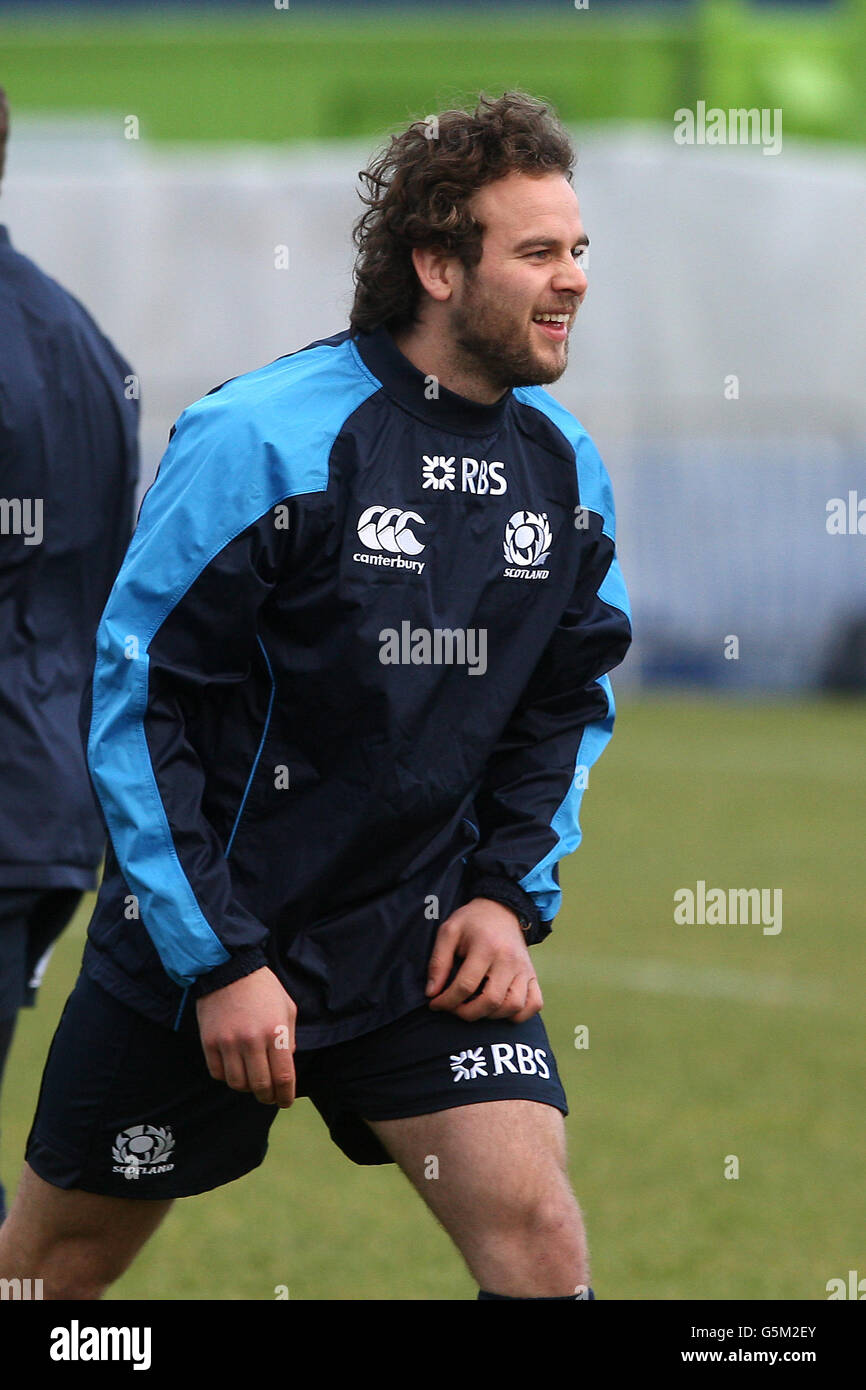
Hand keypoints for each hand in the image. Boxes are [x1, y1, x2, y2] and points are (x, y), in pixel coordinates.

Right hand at [196, 966, 296, 1107]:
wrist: (228, 968)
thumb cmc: (263, 989)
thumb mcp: (287, 1008)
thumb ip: (289, 1039)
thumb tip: (285, 1064)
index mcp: (276, 1032)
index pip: (283, 1077)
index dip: (285, 1095)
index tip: (286, 1101)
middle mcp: (252, 1040)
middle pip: (260, 1086)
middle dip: (268, 1097)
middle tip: (269, 1096)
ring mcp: (228, 1042)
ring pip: (237, 1084)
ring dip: (247, 1088)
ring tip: (251, 1081)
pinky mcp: (209, 1042)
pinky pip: (218, 1073)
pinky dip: (227, 1077)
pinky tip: (234, 1068)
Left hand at [425, 897, 543, 1022]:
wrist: (502, 909)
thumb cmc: (472, 922)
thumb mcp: (449, 932)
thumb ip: (438, 962)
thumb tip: (432, 993)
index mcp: (486, 947)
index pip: (466, 985)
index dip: (447, 1001)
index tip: (435, 1004)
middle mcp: (509, 960)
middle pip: (491, 1001)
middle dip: (467, 1013)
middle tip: (454, 1009)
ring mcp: (524, 969)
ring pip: (513, 1006)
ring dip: (491, 1016)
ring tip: (475, 1008)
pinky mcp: (533, 975)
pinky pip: (534, 1004)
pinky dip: (519, 1015)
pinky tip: (501, 1010)